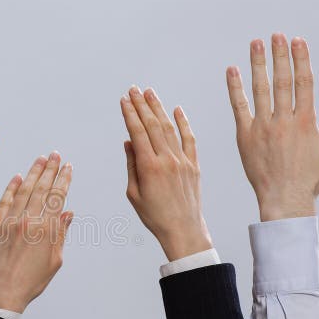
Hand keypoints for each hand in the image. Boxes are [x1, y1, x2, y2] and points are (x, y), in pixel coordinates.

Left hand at [0, 153, 73, 312]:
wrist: (2, 291)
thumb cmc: (31, 280)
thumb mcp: (55, 260)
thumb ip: (61, 233)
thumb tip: (68, 213)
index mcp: (46, 230)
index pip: (57, 197)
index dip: (63, 180)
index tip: (68, 167)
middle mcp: (29, 221)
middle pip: (42, 189)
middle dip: (50, 169)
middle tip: (55, 155)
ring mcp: (11, 222)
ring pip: (24, 191)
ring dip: (33, 173)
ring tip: (40, 159)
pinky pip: (4, 201)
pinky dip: (11, 188)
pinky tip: (17, 177)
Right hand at [120, 86, 211, 261]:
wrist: (183, 229)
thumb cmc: (154, 216)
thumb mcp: (134, 193)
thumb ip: (132, 165)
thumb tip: (129, 141)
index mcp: (149, 167)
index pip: (138, 133)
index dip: (130, 114)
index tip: (123, 100)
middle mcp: (167, 160)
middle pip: (152, 125)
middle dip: (141, 105)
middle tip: (133, 89)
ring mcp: (182, 161)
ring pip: (169, 128)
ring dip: (159, 108)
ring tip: (149, 93)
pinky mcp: (194, 165)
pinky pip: (189, 139)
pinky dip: (183, 123)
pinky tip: (177, 110)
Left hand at [226, 34, 318, 220]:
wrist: (283, 200)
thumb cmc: (309, 179)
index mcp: (306, 122)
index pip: (304, 83)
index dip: (301, 60)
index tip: (298, 41)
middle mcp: (283, 121)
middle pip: (281, 81)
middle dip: (279, 56)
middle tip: (276, 35)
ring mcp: (262, 127)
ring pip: (260, 89)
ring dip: (258, 64)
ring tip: (256, 44)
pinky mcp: (245, 136)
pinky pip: (239, 107)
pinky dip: (235, 88)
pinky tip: (232, 71)